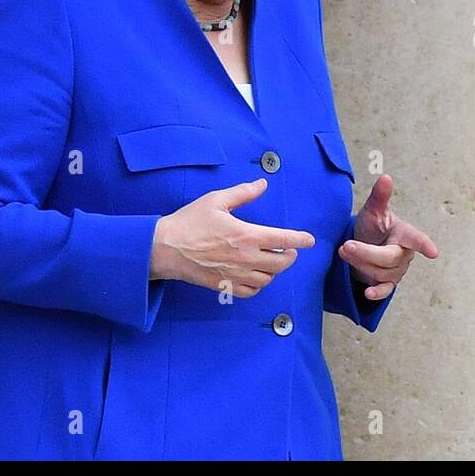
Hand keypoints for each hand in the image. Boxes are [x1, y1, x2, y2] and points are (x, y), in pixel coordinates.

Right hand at [149, 177, 313, 296]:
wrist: (164, 248)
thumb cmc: (189, 223)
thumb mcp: (216, 200)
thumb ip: (243, 193)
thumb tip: (262, 184)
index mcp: (247, 235)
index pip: (284, 239)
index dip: (301, 240)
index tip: (309, 240)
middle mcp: (246, 257)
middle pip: (282, 263)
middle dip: (291, 256)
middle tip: (289, 250)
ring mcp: (236, 274)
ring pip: (268, 278)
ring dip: (275, 270)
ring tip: (272, 261)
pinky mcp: (224, 286)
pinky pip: (251, 292)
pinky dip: (259, 285)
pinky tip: (256, 276)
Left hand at [340, 175, 438, 300]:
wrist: (363, 245)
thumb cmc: (372, 227)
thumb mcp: (373, 210)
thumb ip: (380, 196)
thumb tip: (386, 178)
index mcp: (404, 233)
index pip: (415, 238)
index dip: (424, 244)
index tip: (433, 252)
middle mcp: (404, 253)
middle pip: (388, 257)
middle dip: (366, 252)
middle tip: (346, 246)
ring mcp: (397, 270)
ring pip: (380, 272)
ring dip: (360, 263)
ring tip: (344, 251)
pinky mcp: (387, 283)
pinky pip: (385, 290)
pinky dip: (377, 292)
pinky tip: (367, 293)